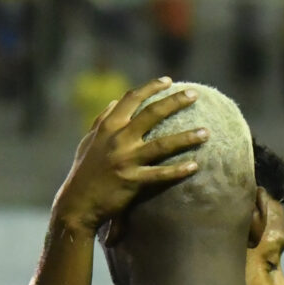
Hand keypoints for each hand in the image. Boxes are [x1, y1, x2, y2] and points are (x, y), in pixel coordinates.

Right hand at [53, 78, 206, 234]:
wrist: (77, 203)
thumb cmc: (84, 172)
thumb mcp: (89, 142)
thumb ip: (101, 120)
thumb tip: (113, 102)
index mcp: (107, 127)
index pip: (131, 99)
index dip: (151, 87)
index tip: (169, 81)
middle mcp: (118, 139)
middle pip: (152, 114)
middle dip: (175, 101)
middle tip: (194, 94)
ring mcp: (126, 160)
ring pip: (162, 144)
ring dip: (186, 138)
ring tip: (206, 133)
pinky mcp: (132, 181)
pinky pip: (160, 175)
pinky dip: (178, 171)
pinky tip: (195, 166)